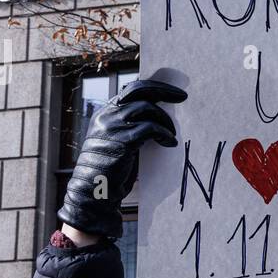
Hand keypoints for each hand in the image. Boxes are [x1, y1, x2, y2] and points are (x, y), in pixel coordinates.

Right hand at [58, 73, 187, 238]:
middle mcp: (107, 115)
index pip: (131, 89)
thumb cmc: (111, 169)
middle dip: (164, 90)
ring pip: (148, 108)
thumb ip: (131, 125)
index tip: (173, 93)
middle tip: (183, 96)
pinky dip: (165, 134)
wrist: (94, 190)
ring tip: (172, 134)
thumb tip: (158, 114)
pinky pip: (151, 128)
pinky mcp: (123, 140)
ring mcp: (113, 126)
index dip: (154, 87)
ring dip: (166, 120)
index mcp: (105, 112)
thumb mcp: (118, 140)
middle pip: (140, 90)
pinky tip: (171, 143)